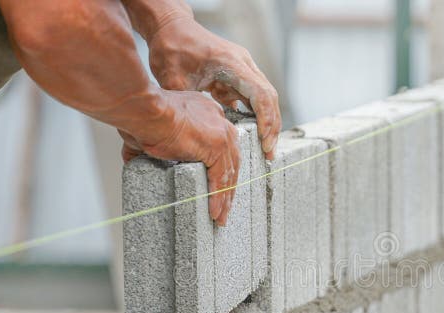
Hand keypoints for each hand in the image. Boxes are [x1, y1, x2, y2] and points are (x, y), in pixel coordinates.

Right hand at [121, 90, 239, 225]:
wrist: (145, 111)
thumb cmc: (142, 116)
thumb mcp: (148, 133)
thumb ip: (145, 147)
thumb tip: (131, 160)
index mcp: (207, 114)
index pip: (222, 147)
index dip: (221, 169)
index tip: (218, 186)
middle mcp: (219, 121)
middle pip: (231, 161)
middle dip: (228, 187)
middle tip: (224, 208)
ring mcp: (221, 133)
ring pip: (228, 173)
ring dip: (224, 198)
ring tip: (220, 217)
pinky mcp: (217, 146)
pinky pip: (221, 179)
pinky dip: (217, 198)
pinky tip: (214, 212)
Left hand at [145, 14, 279, 159]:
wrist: (170, 28)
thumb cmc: (172, 48)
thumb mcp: (173, 79)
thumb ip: (187, 106)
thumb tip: (193, 135)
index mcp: (232, 63)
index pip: (260, 94)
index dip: (265, 120)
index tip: (264, 143)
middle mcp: (244, 64)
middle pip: (269, 98)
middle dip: (272, 127)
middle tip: (269, 154)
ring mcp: (243, 69)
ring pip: (265, 99)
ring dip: (267, 124)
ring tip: (265, 149)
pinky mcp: (238, 76)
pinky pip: (253, 99)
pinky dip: (256, 117)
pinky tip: (253, 136)